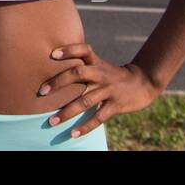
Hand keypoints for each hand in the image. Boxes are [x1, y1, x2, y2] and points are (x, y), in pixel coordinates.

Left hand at [38, 43, 159, 136]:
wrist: (143, 82)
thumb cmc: (112, 74)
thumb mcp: (100, 64)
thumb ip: (82, 64)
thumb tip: (53, 66)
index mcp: (96, 62)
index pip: (83, 50)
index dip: (68, 50)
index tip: (52, 54)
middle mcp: (100, 74)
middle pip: (78, 73)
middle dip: (58, 82)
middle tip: (41, 91)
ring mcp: (108, 90)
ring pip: (84, 100)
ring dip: (67, 112)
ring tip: (51, 122)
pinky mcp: (115, 105)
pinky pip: (98, 117)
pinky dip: (85, 126)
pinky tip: (73, 133)